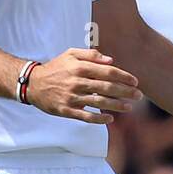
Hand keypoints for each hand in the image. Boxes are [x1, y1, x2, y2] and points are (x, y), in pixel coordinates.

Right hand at [26, 48, 142, 123]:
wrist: (33, 84)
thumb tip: (111, 60)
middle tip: (139, 96)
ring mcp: (72, 97)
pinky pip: (86, 117)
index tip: (135, 81)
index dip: (124, 77)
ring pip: (99, 103)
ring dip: (117, 106)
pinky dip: (99, 119)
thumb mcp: (71, 54)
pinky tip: (110, 119)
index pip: (108, 72)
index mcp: (80, 67)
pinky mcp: (66, 110)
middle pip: (107, 87)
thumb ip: (91, 55)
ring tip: (129, 107)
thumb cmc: (56, 68)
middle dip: (126, 92)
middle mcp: (77, 82)